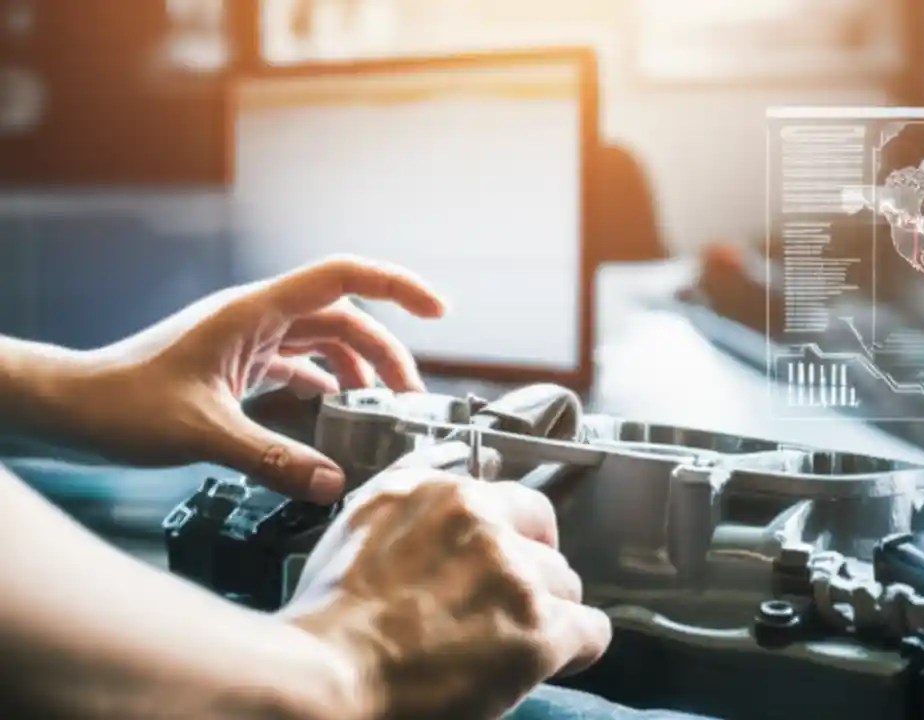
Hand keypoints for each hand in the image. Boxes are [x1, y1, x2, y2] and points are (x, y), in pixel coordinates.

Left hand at [77, 255, 444, 501]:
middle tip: (412, 400)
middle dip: (387, 354)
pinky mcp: (236, 367)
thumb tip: (332, 484)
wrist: (68, 409)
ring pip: (324, 343)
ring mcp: (246, 341)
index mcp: (255, 312)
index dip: (398, 286)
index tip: (441, 309)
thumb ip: (272, 460)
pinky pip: (298, 367)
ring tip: (381, 412)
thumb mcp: (202, 433)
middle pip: (345, 319)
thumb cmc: (119, 404)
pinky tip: (333, 418)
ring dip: (358, 372)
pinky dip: (324, 388)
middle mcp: (257, 319)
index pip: (343, 278)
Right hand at [281, 451, 611, 719]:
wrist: (325, 676)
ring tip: (505, 645)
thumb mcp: (363, 518)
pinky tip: (543, 663)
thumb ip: (414, 479)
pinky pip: (593, 632)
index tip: (503, 568)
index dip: (517, 541)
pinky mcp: (539, 630)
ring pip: (569, 589)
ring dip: (547, 616)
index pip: (521, 505)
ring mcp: (517, 577)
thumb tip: (450, 456)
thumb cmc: (330, 612)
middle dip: (531, 579)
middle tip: (498, 613)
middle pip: (548, 548)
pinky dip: (575, 650)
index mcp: (448, 494)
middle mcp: (488, 525)